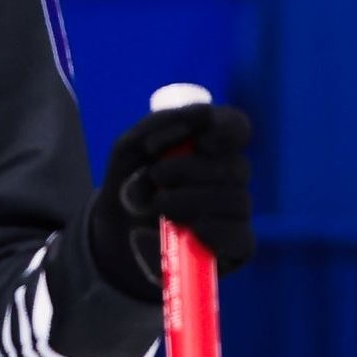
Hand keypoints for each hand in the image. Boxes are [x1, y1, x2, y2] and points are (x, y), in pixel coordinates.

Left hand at [85, 99, 253, 303]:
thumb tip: (206, 112)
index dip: (227, 130)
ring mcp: (236, 210)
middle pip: (236, 166)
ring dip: (191, 201)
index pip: (237, 127)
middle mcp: (229, 175)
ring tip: (157, 207)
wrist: (115, 236)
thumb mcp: (131, 148)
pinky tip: (189, 231)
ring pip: (236, 200)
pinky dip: (213, 231)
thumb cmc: (129, 184)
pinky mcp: (237, 245)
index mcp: (210, 145)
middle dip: (191, 170)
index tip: (202, 141)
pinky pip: (240, 236)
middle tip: (155, 177)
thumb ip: (163, 123)